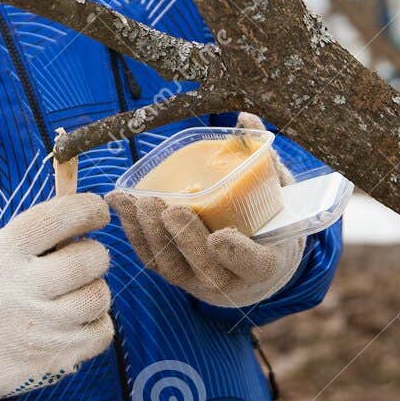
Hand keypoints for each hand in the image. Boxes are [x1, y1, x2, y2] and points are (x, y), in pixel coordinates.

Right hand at [0, 192, 114, 400]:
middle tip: (82, 258)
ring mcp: (42, 326)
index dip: (88, 208)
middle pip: (89, 259)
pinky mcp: (58, 356)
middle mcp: (23, 288)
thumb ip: (35, 230)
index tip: (97, 211)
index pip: (58, 218)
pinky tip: (76, 319)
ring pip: (99, 296)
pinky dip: (96, 322)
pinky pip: (103, 331)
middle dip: (94, 253)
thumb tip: (86, 210)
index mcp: (6, 253)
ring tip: (75, 291)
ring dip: (94, 289)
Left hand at [105, 112, 305, 308]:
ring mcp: (198, 281)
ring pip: (171, 266)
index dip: (238, 254)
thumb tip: (245, 118)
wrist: (253, 260)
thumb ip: (264, 160)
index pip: (253, 263)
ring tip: (138, 201)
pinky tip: (121, 203)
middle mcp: (231, 281)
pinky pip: (150, 257)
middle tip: (170, 209)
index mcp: (264, 263)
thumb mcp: (277, 193)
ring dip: (150, 233)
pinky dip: (133, 231)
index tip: (221, 237)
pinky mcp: (173, 274)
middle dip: (184, 238)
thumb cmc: (268, 220)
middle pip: (206, 268)